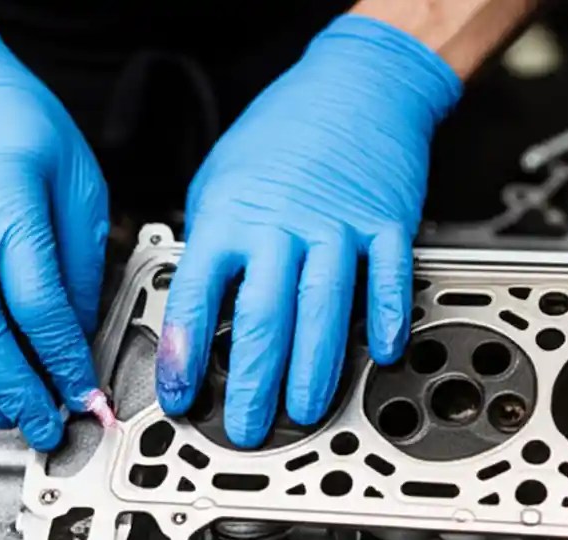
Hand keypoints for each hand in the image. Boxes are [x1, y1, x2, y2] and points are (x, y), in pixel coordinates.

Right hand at [0, 27, 108, 451]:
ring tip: (5, 411)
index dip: (66, 365)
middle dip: (18, 394)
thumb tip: (81, 328)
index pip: (40, 311)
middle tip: (47, 426)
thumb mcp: (80, 185)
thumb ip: (80, 261)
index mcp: (10, 219)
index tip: (87, 397)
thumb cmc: (19, 130)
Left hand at [157, 15, 461, 447]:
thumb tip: (196, 302)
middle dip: (253, 383)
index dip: (185, 354)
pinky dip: (386, 316)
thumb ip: (212, 240)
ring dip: (314, 368)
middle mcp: (283, 226)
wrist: (355, 84)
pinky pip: (388, 278)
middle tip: (246, 427)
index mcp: (232, 216)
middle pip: (264, 317)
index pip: (199, 296)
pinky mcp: (387, 224)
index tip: (178, 396)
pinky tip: (381, 350)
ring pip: (324, 308)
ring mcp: (339, 226)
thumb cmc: (283, 132)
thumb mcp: (222, 178)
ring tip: (304, 411)